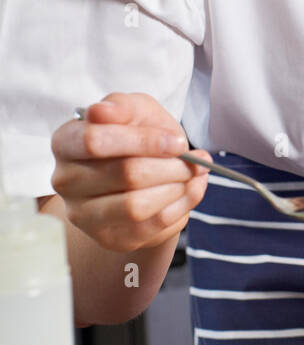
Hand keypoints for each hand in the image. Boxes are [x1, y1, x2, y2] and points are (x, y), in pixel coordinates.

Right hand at [50, 91, 211, 251]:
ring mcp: (83, 214)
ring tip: (193, 175)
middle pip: (125, 175)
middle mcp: (66, 181)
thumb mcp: (135, 110)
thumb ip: (122, 106)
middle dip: (171, 166)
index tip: (178, 142)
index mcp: (65, 142)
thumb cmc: (136, 136)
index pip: (95, 142)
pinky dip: (179, 208)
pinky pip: (150, 227)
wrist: (143, 172)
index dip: (144, 141)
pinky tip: (188, 192)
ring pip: (136, 206)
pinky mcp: (108, 238)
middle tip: (197, 160)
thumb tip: (101, 111)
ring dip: (177, 188)